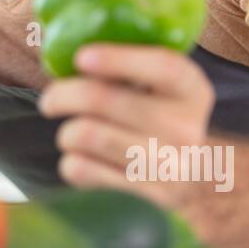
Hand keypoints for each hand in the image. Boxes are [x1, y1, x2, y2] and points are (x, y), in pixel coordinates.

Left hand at [38, 43, 216, 209]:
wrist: (198, 176)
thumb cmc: (160, 117)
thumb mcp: (161, 87)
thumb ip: (128, 65)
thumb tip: (66, 51)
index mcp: (191, 89)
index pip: (161, 67)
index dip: (117, 59)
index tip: (81, 57)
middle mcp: (186, 127)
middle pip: (101, 99)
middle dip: (61, 95)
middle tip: (50, 101)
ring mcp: (169, 165)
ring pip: (85, 134)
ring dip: (66, 133)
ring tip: (71, 133)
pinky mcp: (146, 196)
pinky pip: (82, 170)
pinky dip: (70, 163)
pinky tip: (83, 160)